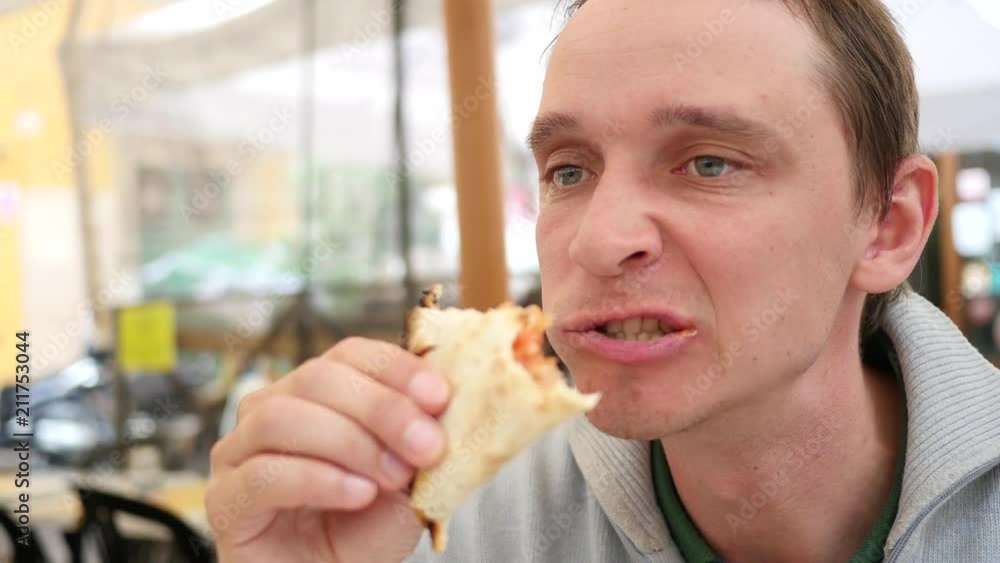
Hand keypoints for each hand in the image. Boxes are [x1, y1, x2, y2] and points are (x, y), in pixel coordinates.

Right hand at [205, 337, 449, 562]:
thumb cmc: (363, 529)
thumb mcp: (409, 481)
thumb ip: (419, 442)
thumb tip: (446, 407)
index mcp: (318, 393)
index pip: (351, 354)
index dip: (396, 368)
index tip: (439, 397)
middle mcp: (271, 409)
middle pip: (317, 378)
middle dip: (381, 408)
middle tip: (426, 445)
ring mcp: (240, 452)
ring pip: (283, 417)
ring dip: (350, 443)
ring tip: (393, 477)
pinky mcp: (225, 500)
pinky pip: (263, 475)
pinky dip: (318, 479)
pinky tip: (358, 494)